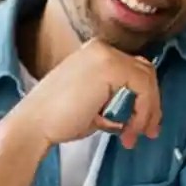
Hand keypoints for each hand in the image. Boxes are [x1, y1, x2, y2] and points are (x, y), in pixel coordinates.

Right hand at [8, 38, 161, 149]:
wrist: (35, 124)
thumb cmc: (59, 119)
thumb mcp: (96, 103)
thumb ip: (118, 98)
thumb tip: (143, 110)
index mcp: (97, 53)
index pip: (134, 70)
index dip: (145, 99)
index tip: (142, 126)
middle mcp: (102, 48)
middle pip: (145, 72)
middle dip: (150, 106)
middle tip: (148, 133)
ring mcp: (107, 54)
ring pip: (147, 81)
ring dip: (146, 113)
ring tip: (131, 136)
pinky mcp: (111, 66)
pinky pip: (142, 88)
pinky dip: (141, 112)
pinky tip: (125, 129)